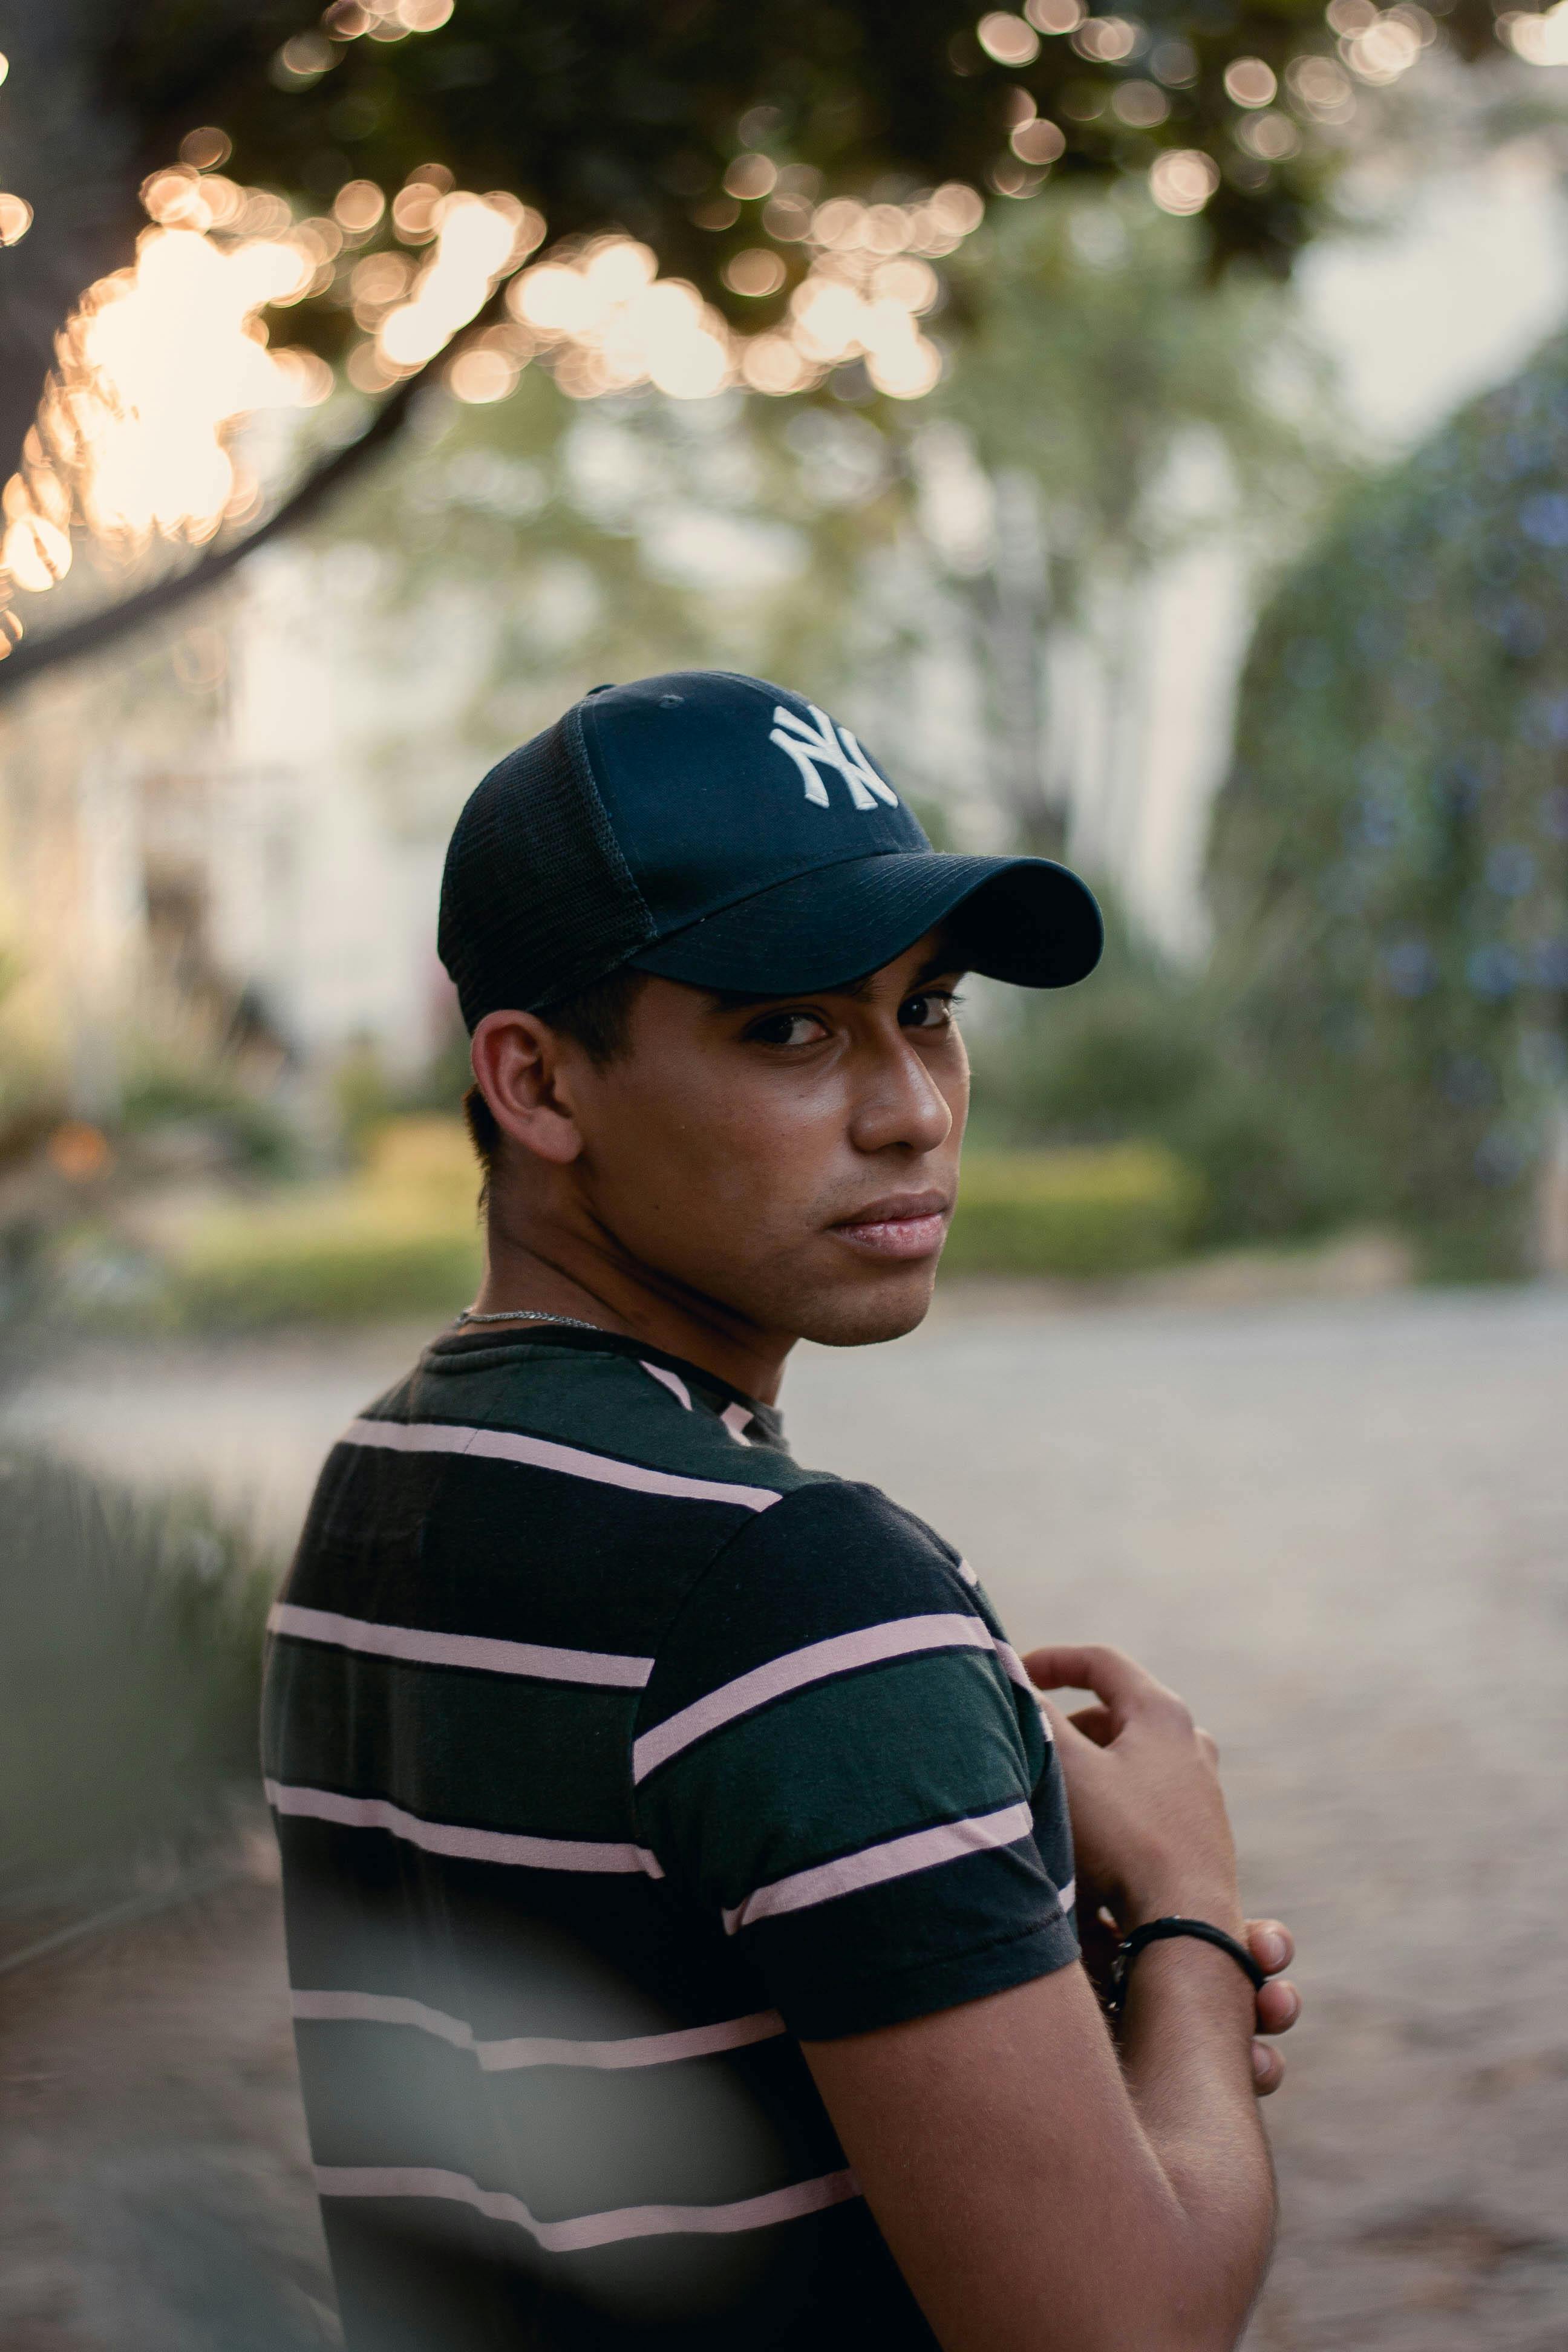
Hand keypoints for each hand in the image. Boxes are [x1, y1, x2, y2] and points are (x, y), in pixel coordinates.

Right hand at [1027, 1644, 1301, 2094]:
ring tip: (1056, 1791)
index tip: (1016, 1675)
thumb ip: (1037, 1714)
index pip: (1101, 1662)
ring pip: (1131, 1758)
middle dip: (1069, 1720)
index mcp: (1162, 1714)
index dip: (1051, 1660)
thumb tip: (1007, 1669)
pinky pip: (1146, 1796)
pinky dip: (1111, 1798)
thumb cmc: (1123, 1841)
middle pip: (1118, 1711)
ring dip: (1090, 1764)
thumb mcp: (1067, 1768)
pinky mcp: (1201, 1834)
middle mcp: (1191, 1744)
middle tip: (1034, 1743)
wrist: (1184, 1928)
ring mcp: (1201, 1791)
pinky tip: (1087, 1834)